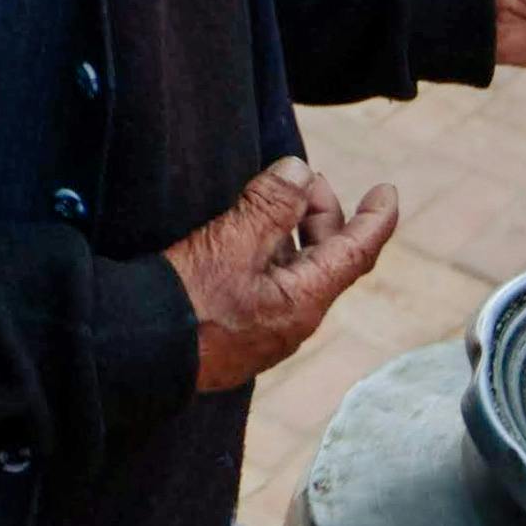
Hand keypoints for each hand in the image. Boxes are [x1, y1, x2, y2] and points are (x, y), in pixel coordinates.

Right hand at [162, 158, 399, 393]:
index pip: (357, 252)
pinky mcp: (237, 339)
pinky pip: (268, 291)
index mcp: (304, 301)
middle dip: (322, 215)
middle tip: (304, 181)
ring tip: (269, 205)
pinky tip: (241, 244)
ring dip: (291, 236)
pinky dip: (269, 258)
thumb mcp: (232, 241)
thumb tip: (299, 172)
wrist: (138, 353)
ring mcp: (265, 335)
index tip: (386, 191)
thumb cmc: (188, 301)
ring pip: (295, 275)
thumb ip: (271, 203)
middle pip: (326, 261)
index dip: (375, 219)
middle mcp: (293, 323)